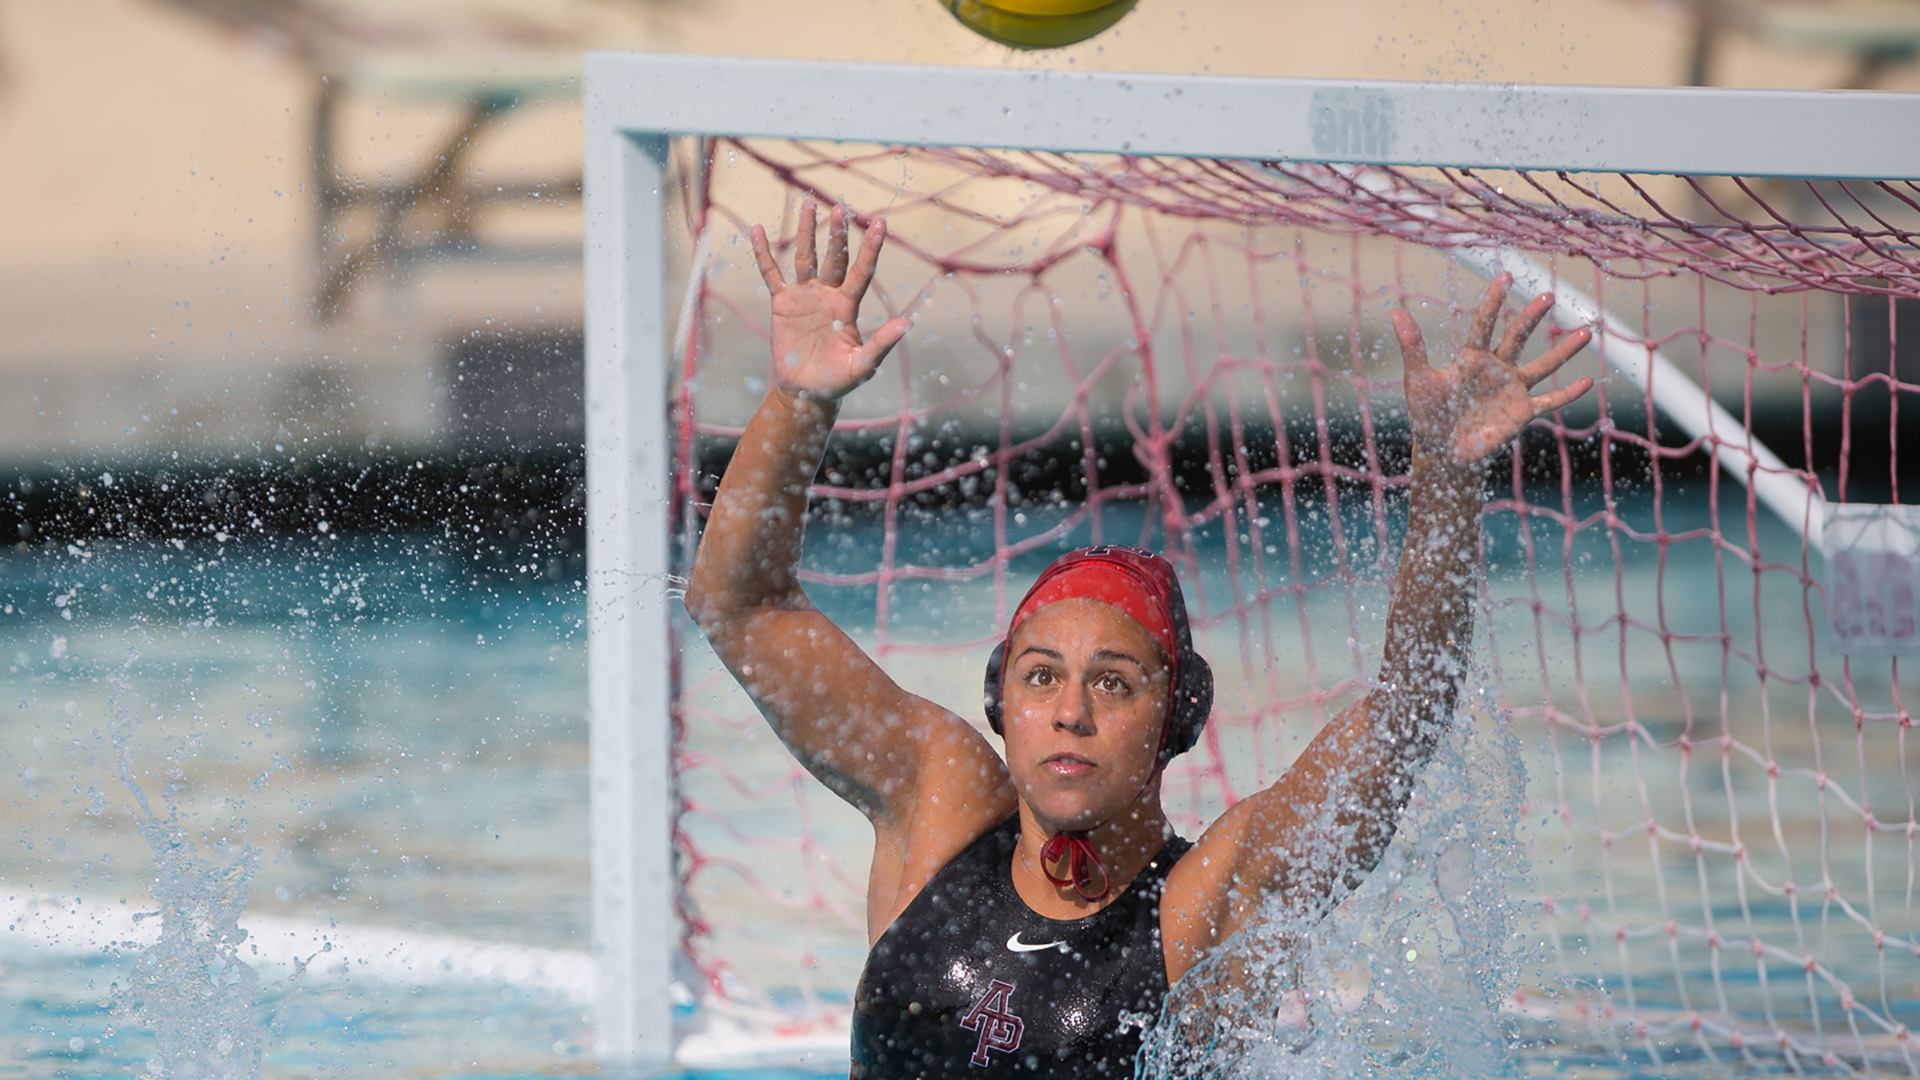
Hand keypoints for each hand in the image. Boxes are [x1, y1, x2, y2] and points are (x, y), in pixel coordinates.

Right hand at [751, 201, 911, 404]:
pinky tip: (757, 230)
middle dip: (836, 234)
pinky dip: (763, 253)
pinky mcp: (782, 303)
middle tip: (839, 207)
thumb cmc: (838, 381)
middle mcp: (828, 295)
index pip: (861, 272)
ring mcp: (805, 296)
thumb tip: (908, 324)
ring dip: (806, 233)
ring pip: (805, 258)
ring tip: (808, 204)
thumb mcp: (863, 365)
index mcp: (848, 306)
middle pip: (833, 258)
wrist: (806, 391)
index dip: (870, 249)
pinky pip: (771, 274)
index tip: (879, 223)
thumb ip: (882, 344)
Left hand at [1392, 274, 1594, 468]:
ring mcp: (1512, 390)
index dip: (1494, 301)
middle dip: (1532, 316)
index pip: (1485, 323)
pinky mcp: (1522, 413)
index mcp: (1472, 358)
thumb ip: (1413, 346)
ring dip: (1564, 350)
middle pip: (1518, 337)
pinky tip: (1588, 380)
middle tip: (1548, 295)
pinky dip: (1568, 393)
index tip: (1505, 278)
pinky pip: (1550, 401)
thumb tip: (1396, 311)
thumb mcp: (1418, 379)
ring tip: (1587, 331)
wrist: (1442, 451)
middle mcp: (1496, 369)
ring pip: (1543, 365)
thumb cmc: (1428, 414)